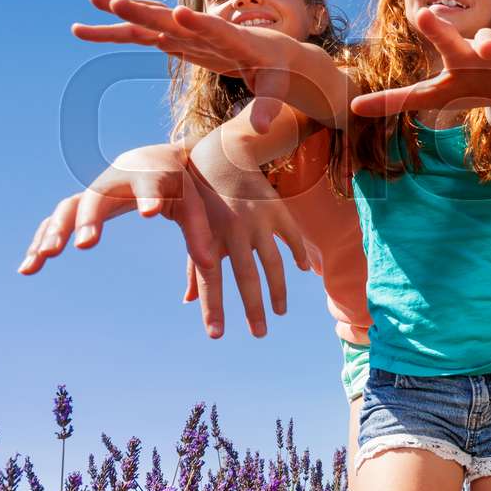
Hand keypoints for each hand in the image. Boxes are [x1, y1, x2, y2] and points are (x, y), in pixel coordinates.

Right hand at [20, 143, 214, 276]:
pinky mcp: (79, 208)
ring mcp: (92, 194)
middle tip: (83, 244)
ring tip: (42, 260)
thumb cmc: (177, 185)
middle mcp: (114, 182)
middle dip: (89, 220)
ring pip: (67, 210)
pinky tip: (28, 268)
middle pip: (96, 198)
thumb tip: (210, 264)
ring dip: (54, 233)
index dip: (149, 197)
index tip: (150, 213)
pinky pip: (55, 224)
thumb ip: (199, 232)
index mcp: (150, 177)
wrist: (153, 161)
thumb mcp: (194, 205)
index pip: (150, 185)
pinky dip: (41, 242)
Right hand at [72, 0, 296, 132]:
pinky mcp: (179, 39)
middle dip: (144, 12)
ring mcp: (190, 33)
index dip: (198, 23)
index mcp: (236, 39)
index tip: (179, 13)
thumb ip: (268, 106)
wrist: (275, 53)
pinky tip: (93, 23)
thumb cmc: (279, 72)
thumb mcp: (278, 89)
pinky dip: (122, 27)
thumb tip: (261, 130)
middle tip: (114, 0)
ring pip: (151, 22)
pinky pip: (146, 32)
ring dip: (122, 13)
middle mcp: (207, 30)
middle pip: (173, 20)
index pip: (216, 30)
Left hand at [184, 148, 311, 338]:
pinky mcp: (276, 209)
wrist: (223, 155)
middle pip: (246, 278)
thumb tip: (188, 301)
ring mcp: (257, 220)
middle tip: (259, 335)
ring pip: (272, 263)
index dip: (211, 308)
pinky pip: (291, 237)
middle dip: (253, 309)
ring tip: (280, 312)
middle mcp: (232, 230)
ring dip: (277, 291)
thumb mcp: (194, 230)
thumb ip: (194, 266)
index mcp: (208, 237)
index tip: (216, 335)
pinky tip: (303, 270)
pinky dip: (299, 254)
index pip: (209, 280)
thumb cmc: (203, 200)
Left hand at [350, 10, 490, 124]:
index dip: (434, 29)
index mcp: (461, 55)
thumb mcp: (433, 95)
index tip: (420, 14)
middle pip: (487, 41)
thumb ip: (395, 101)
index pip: (445, 41)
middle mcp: (490, 49)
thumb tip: (351, 109)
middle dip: (487, 42)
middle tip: (483, 46)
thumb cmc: (467, 87)